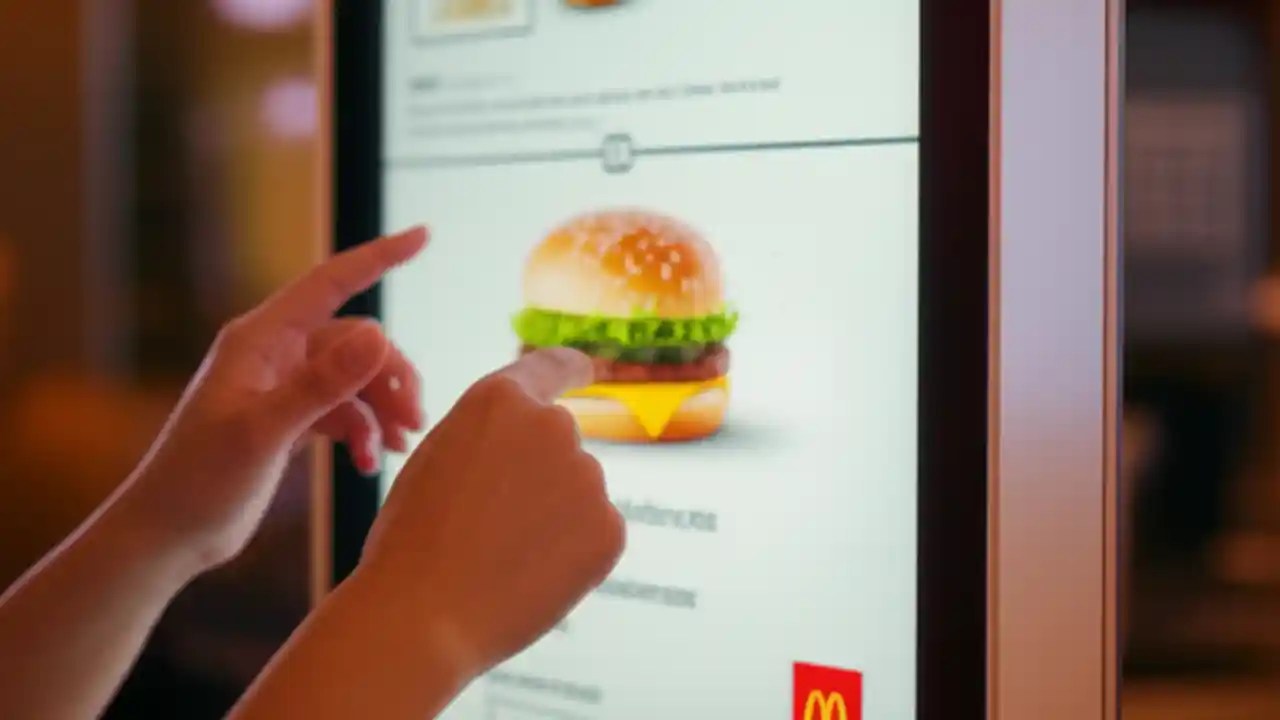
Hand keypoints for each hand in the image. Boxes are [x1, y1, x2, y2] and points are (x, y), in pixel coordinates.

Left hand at [118, 227, 428, 572]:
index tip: (425, 235)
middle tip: (415, 420)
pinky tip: (370, 463)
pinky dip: (364, 431)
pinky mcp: (289, 419)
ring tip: (399, 446)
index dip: (379, 257)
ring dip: (383, 408)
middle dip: (392, 375)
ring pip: (356, 378)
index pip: (330, 282)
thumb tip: (379, 332)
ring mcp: (283, 386)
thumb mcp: (266, 431)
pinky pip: (344, 410)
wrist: (169, 533)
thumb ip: (323, 383)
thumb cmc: (201, 479)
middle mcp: (274, 353)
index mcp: (259, 338)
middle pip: (357, 342)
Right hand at [357, 347, 625, 677]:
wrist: (422, 616)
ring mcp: (588, 477)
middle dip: (537, 476)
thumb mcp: (437, 461)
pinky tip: (528, 577)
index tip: (591, 369)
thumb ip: (489, 441)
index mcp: (500, 400)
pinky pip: (594, 535)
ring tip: (499, 558)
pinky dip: (572, 556)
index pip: (550, 367)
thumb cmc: (410, 542)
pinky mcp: (610, 528)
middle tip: (489, 525)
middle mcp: (553, 425)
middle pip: (557, 445)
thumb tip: (526, 455)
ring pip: (575, 494)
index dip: (571, 367)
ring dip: (552, 518)